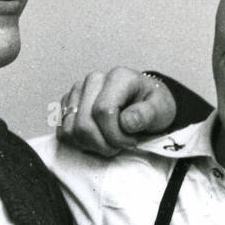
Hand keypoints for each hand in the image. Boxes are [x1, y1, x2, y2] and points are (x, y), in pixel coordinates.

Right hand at [56, 68, 177, 157]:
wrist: (145, 102)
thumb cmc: (153, 105)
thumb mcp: (161, 110)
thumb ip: (147, 114)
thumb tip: (126, 122)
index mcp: (118, 78)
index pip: (103, 111)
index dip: (116, 135)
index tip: (132, 142)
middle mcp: (94, 80)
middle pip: (84, 124)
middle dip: (104, 144)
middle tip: (121, 146)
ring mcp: (78, 91)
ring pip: (70, 130)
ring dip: (91, 145)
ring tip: (110, 143)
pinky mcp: (68, 103)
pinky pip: (63, 131)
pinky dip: (79, 143)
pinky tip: (97, 140)